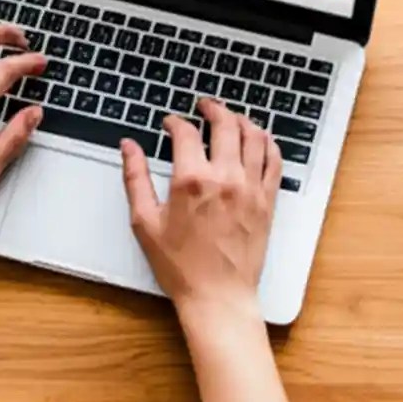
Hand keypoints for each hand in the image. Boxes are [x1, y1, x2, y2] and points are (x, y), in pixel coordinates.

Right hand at [119, 99, 282, 319]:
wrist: (217, 295)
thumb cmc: (179, 265)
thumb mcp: (144, 222)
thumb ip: (135, 178)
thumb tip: (128, 147)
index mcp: (191, 181)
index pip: (186, 133)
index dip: (176, 122)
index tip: (171, 124)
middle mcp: (225, 178)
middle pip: (226, 124)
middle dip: (214, 109)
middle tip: (206, 106)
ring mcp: (250, 188)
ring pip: (254, 136)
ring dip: (242, 120)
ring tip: (232, 117)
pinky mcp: (267, 201)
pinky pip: (274, 161)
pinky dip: (268, 144)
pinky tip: (260, 140)